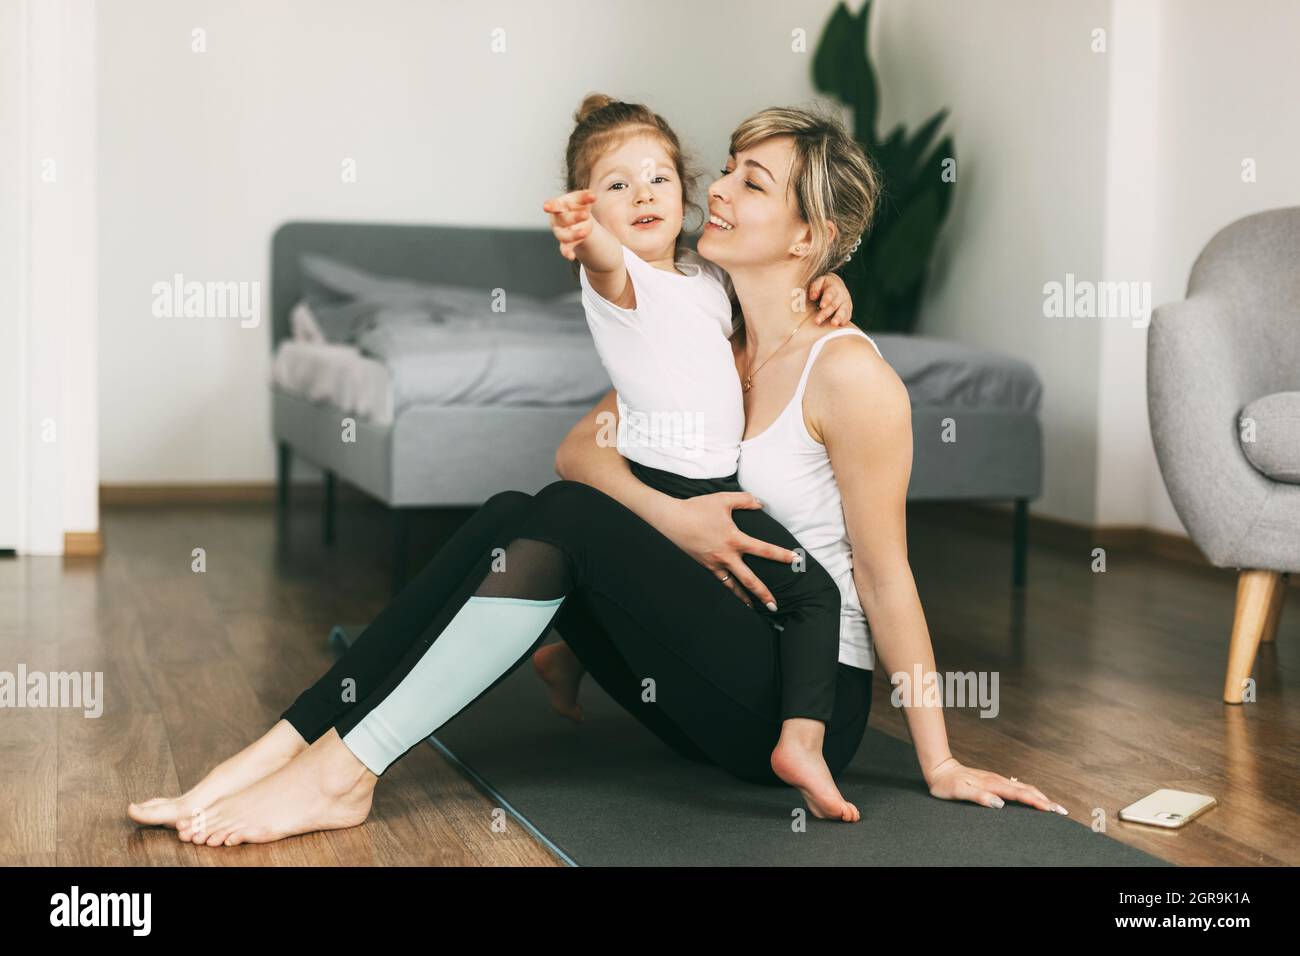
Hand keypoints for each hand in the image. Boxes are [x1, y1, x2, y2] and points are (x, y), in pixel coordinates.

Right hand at [543, 190, 595, 259]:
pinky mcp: (566, 243)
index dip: (550, 206)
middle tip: (586, 215)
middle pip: (562, 220)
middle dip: (574, 218)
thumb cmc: (577, 205)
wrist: (579, 217)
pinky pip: (564, 249)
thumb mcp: (582, 199)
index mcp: (559, 206)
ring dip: (574, 234)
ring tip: (585, 232)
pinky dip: (567, 253)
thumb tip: (593, 196)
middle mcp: (556, 220)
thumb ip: (587, 196)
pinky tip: (571, 257)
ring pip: (563, 236)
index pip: (553, 205)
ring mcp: (560, 232)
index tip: (546, 207)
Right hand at [658, 492, 798, 611]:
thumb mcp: (723, 499)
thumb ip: (746, 500)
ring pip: (733, 587)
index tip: (795, 560)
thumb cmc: (697, 508)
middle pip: (750, 580)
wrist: (671, 520)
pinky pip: (720, 582)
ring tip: (756, 610)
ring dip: (745, 599)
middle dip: (764, 594)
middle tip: (775, 605)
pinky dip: (729, 591)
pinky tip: (735, 597)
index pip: (763, 549)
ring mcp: (714, 564)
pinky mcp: (704, 567)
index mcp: (734, 539)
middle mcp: (726, 556)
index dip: (781, 555)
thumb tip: (761, 503)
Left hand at [808, 273, 853, 325]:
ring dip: (838, 318)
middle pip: (834, 305)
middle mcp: (842, 295)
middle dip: (825, 313)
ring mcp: (846, 303)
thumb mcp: (819, 282)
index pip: (830, 293)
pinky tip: (840, 325)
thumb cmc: (824, 286)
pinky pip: (847, 316)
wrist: (838, 286)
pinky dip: (844, 320)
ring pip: (843, 311)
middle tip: (817, 321)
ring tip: (833, 323)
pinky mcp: (848, 311)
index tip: (822, 306)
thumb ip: (815, 287)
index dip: (826, 299)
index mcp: (834, 287)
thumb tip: (813, 297)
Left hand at [924, 756, 1067, 814]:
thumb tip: (1000, 804)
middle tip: (1062, 810)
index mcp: (992, 784)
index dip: (1037, 802)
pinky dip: (1028, 791)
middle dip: (1045, 800)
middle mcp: (997, 780)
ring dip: (1039, 795)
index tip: (1052, 809)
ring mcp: (996, 779)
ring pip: (1022, 786)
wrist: (939, 768)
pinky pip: (1015, 786)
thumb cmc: (946, 784)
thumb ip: (979, 797)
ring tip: (1052, 805)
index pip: (1020, 795)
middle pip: (1026, 790)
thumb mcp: (959, 792)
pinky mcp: (992, 779)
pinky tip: (1032, 795)